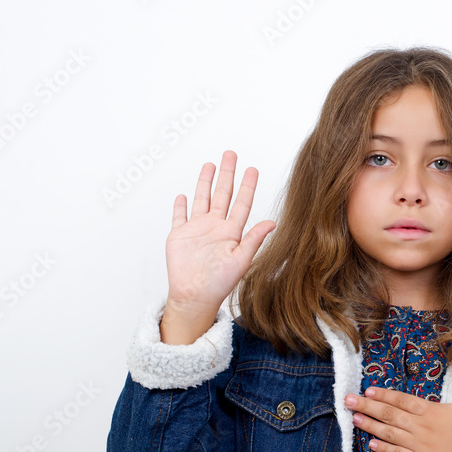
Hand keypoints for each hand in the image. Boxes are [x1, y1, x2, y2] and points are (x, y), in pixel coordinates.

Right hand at [165, 150, 274, 314]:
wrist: (194, 296)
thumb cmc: (220, 283)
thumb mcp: (241, 260)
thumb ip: (254, 239)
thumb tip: (272, 223)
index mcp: (231, 232)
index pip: (242, 203)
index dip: (248, 186)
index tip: (252, 169)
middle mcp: (215, 227)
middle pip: (222, 194)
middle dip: (227, 174)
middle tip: (231, 154)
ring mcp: (197, 230)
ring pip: (202, 199)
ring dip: (205, 182)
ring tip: (210, 164)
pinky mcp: (179, 235)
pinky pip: (180, 216)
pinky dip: (180, 206)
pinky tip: (183, 196)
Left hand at [344, 352, 451, 451]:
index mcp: (432, 411)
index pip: (402, 400)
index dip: (383, 395)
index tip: (368, 390)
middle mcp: (422, 427)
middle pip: (389, 415)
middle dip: (366, 406)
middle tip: (347, 400)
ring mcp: (420, 446)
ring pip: (389, 434)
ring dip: (369, 426)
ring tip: (354, 418)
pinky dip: (384, 448)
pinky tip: (371, 444)